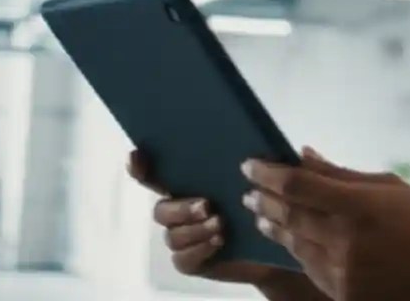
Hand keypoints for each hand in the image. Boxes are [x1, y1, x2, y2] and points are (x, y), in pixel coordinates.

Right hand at [126, 150, 295, 289]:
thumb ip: (257, 161)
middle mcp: (177, 210)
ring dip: (194, 230)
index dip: (140, 166)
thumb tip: (264, 148)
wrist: (273, 241)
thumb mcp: (261, 177)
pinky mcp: (189, 260)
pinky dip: (199, 249)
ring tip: (220, 224)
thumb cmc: (261, 201)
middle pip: (161, 209)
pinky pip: (182, 258)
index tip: (136, 155)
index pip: (154, 175)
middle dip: (181, 207)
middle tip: (207, 205)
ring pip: (172, 235)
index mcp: (186, 185)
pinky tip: (218, 241)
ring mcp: (181, 236)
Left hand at [241, 148, 409, 300]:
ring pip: (293, 245)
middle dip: (263, 200)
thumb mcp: (390, 188)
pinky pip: (309, 269)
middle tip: (248, 191)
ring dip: (274, 227)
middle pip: (288, 215)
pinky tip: (290, 241)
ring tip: (263, 215)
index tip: (250, 164)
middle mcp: (345, 240)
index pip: (297, 185)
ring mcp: (343, 272)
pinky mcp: (344, 294)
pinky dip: (295, 251)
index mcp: (358, 206)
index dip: (267, 173)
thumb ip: (341, 175)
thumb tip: (303, 155)